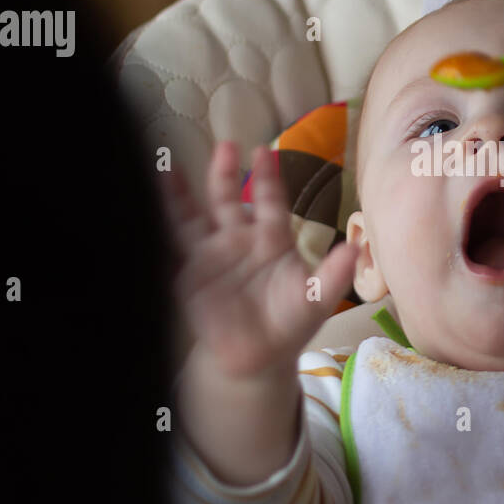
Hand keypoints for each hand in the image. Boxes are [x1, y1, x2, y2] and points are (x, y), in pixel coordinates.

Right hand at [159, 141, 357, 381]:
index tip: (264, 152)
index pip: (268, 200)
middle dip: (225, 174)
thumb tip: (355, 249)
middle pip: (228, 199)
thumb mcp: (316, 300)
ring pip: (194, 216)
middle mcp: (238, 238)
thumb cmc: (290, 323)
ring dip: (183, 194)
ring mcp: (210, 254)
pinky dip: (160, 225)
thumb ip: (333, 275)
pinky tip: (147, 206)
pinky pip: (173, 245)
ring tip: (170, 168)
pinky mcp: (188, 274)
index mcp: (271, 238)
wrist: (258, 357)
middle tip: (226, 146)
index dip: (266, 178)